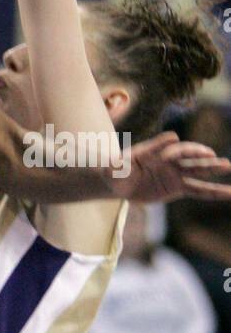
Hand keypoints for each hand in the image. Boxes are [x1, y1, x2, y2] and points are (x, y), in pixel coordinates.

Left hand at [110, 130, 230, 203]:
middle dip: (198, 154)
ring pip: (196, 170)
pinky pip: (198, 190)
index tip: (173, 140)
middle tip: (212, 155)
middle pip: (185, 155)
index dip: (166, 146)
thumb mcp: (113, 170)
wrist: (120, 183)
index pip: (161, 147)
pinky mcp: (178, 187)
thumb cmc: (114, 173)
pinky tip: (229, 193)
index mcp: (150, 152)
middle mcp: (166, 160)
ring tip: (228, 165)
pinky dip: (213, 192)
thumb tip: (119, 162)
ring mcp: (174, 173)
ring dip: (212, 168)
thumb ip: (118, 166)